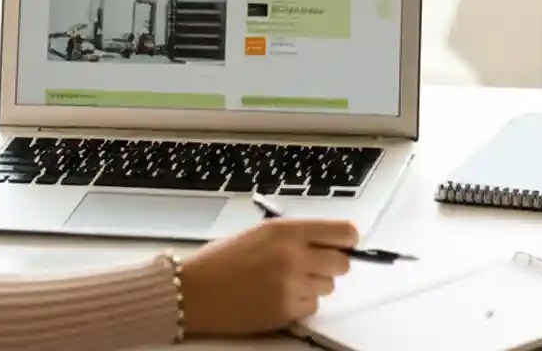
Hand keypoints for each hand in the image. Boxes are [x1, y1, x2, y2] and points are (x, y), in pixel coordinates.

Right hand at [178, 218, 357, 337]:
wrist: (194, 290)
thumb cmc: (221, 260)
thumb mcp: (260, 234)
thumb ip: (296, 236)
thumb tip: (329, 243)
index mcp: (286, 230)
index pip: (343, 232)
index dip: (347, 240)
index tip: (345, 244)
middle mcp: (293, 256)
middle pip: (342, 263)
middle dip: (331, 264)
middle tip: (312, 265)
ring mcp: (291, 285)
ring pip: (328, 287)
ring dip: (313, 284)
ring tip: (284, 281)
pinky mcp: (287, 310)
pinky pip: (312, 306)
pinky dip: (300, 303)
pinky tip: (276, 295)